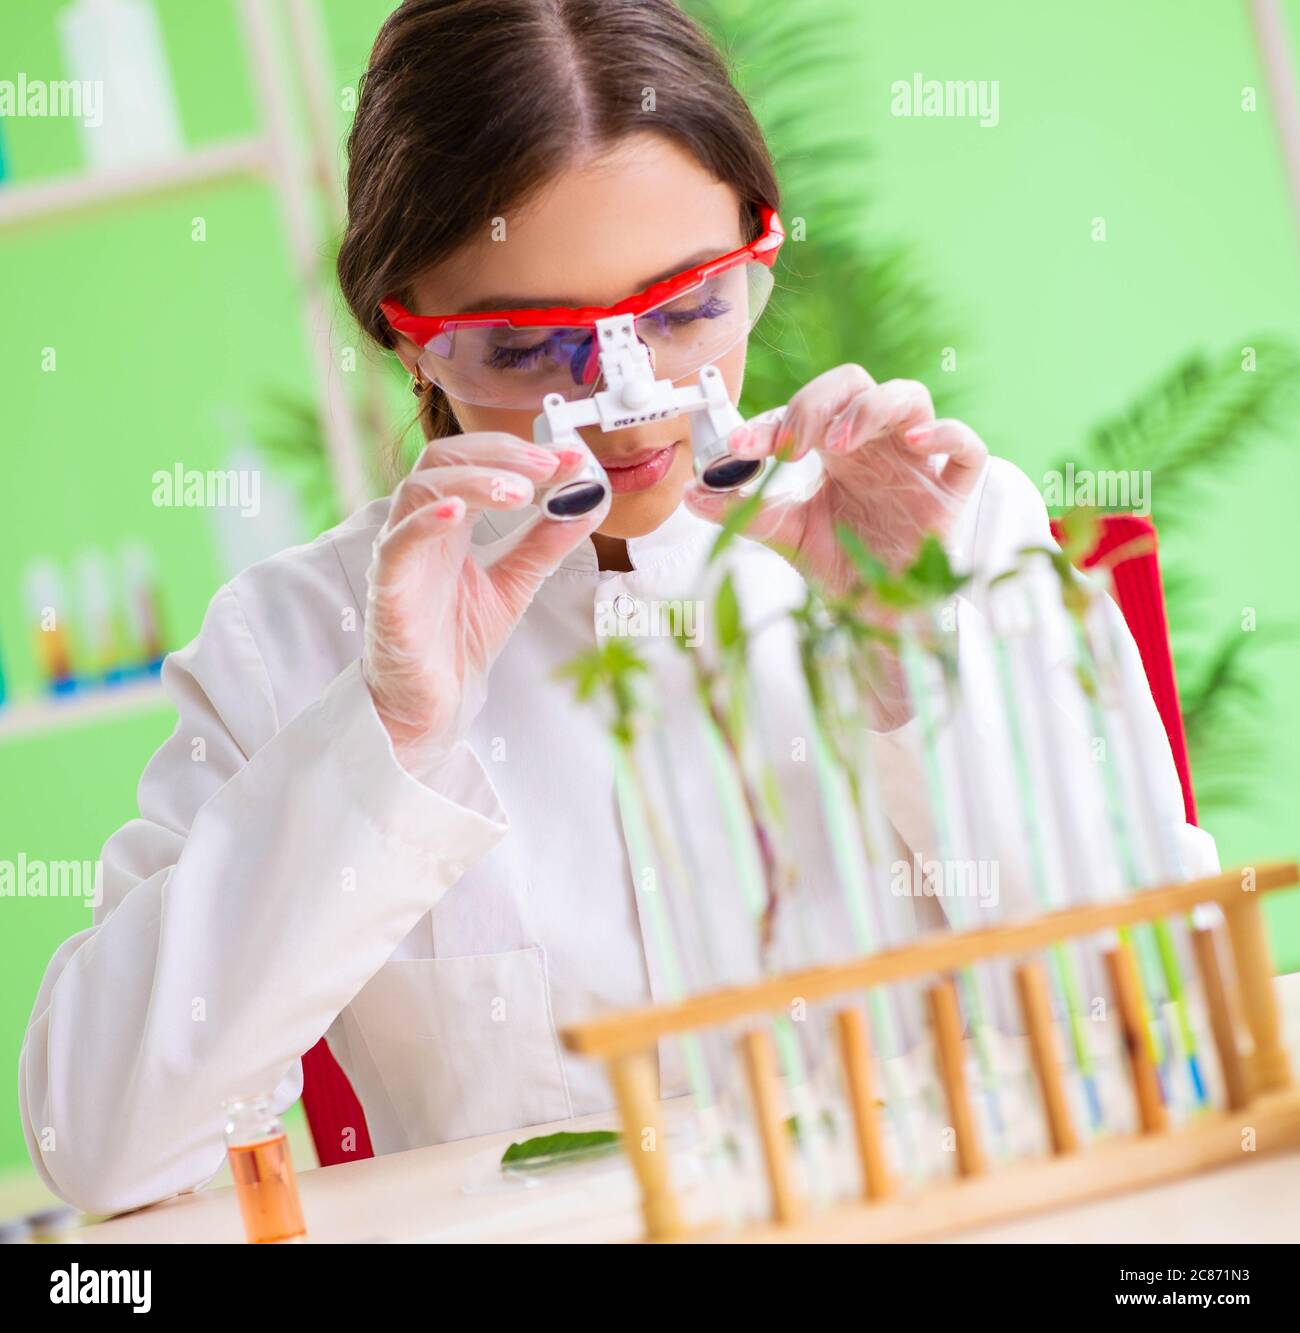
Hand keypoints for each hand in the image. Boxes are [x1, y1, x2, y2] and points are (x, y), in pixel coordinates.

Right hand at [363, 434, 608, 774]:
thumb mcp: (517, 583)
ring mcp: (402, 554)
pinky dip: (425, 522)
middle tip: (549, 464)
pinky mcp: (387, 588)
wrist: (433, 702)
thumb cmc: (459, 641)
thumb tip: (590, 500)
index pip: (478, 463)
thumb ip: (546, 542)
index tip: (573, 457)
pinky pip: (397, 544)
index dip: (523, 453)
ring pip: (420, 489)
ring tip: (521, 491)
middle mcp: (422, 528)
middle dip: (500, 454)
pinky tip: (459, 512)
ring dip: (474, 481)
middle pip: (446, 459)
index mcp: (451, 522)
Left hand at [684, 365, 986, 593]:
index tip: (739, 448)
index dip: (771, 422)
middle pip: (855, 384)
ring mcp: (916, 463)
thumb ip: (743, 511)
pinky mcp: (950, 493)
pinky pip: (967, 448)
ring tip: (836, 444)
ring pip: (909, 398)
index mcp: (837, 447)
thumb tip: (690, 493)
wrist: (875, 618)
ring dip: (870, 410)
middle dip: (817, 403)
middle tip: (791, 446)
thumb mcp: (784, 535)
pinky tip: (919, 441)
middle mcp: (876, 445)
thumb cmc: (840, 567)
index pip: (806, 410)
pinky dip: (948, 433)